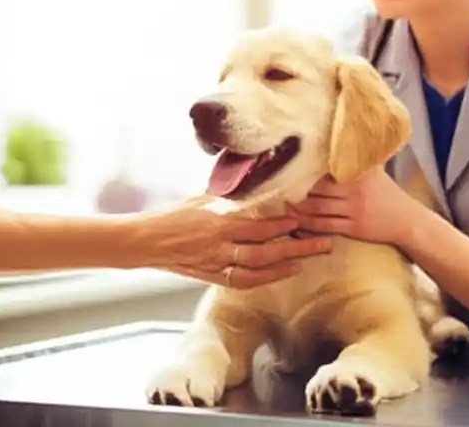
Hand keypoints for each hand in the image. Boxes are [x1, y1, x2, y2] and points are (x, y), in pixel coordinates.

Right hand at [148, 198, 332, 288]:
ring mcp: (215, 265)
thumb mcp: (200, 199)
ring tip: (305, 261)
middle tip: (322, 244)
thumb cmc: (171, 216)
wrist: (146, 241)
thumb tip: (252, 188)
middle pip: (265, 252)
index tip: (302, 220)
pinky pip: (241, 281)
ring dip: (284, 267)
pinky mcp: (211, 276)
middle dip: (296, 249)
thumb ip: (227, 198)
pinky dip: (263, 279)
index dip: (282, 226)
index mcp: (217, 225)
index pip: (257, 227)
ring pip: (256, 271)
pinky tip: (279, 274)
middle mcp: (219, 248)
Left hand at [288, 169, 423, 247]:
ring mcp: (355, 210)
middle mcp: (356, 190)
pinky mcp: (354, 227)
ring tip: (284, 205)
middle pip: (319, 190)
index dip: (308, 170)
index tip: (291, 168)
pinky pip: (325, 226)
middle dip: (298, 190)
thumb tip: (345, 134)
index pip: (328, 169)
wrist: (407, 219)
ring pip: (318, 209)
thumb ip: (359, 158)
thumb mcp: (376, 171)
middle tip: (281, 188)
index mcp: (360, 173)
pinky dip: (308, 225)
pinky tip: (297, 222)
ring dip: (299, 209)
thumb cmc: (388, 193)